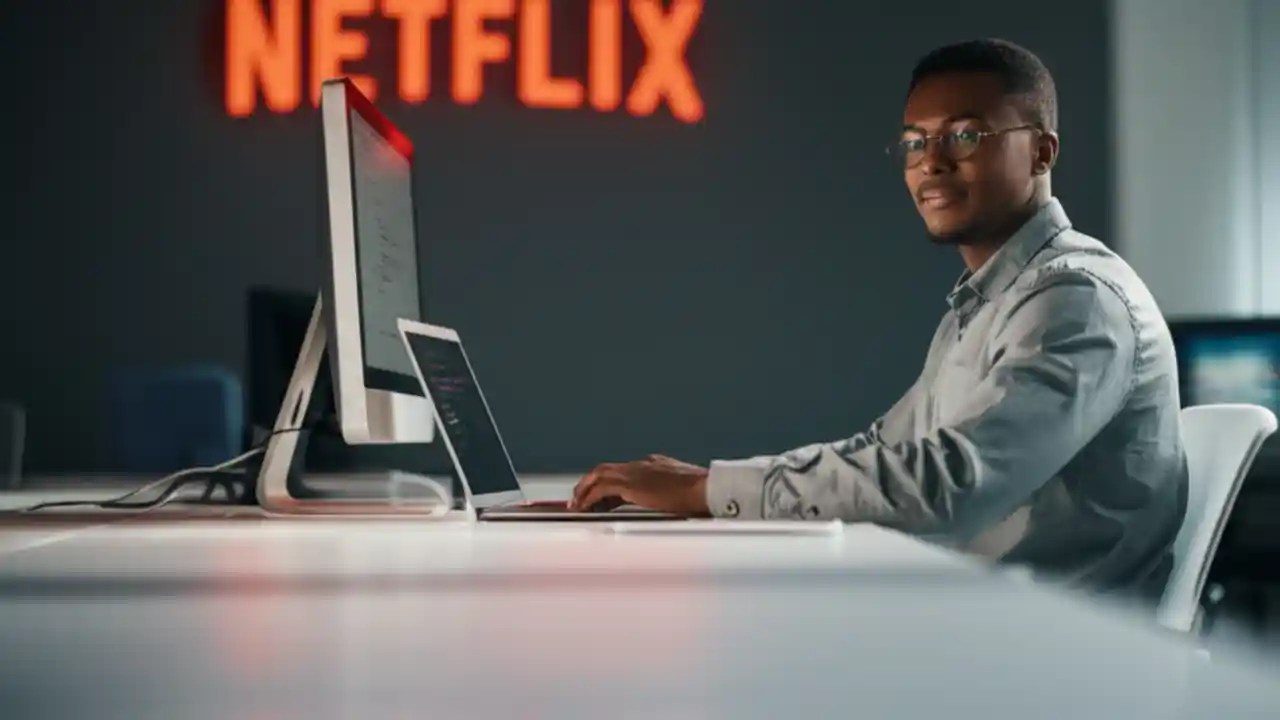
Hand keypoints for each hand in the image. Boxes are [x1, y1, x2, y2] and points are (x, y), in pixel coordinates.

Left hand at [570, 454, 710, 515]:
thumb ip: (675, 497)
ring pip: (599, 475)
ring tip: (576, 504)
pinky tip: (584, 509)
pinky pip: (600, 489)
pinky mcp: (630, 484)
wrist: (708, 489)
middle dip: (591, 483)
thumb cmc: (705, 494)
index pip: (626, 472)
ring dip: (585, 489)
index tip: (603, 498)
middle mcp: (644, 465)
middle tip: (580, 498)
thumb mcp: (687, 494)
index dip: (611, 485)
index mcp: (657, 465)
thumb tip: (674, 508)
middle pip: (608, 469)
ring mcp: (636, 471)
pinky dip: (589, 498)